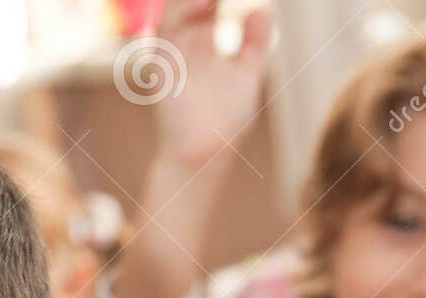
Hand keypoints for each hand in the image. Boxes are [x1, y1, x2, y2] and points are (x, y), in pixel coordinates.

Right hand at [148, 1, 272, 166]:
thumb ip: (254, 44)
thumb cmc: (225, 124)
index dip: (223, 0)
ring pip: (177, 9)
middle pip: (193, 5)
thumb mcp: (247, 75)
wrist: (203, 154)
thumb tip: (263, 10)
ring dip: (193, 1)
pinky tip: (205, 3)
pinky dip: (184, 10)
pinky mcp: (162, 63)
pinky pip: (168, 27)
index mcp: (204, 45)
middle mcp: (186, 45)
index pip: (210, 6)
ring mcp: (173, 52)